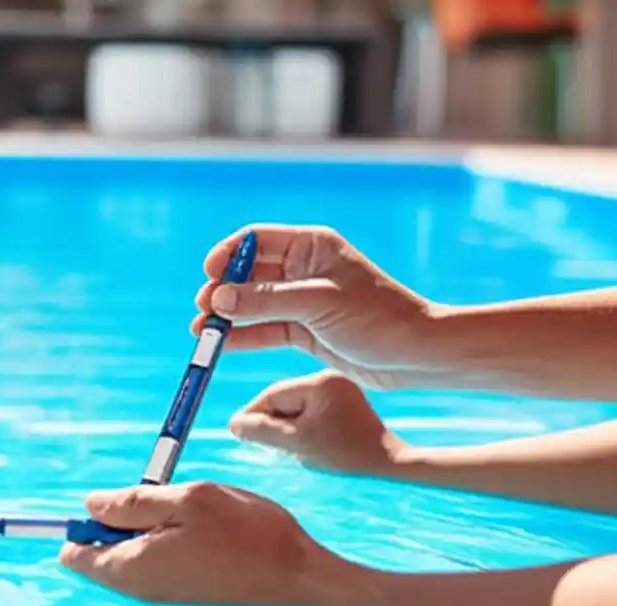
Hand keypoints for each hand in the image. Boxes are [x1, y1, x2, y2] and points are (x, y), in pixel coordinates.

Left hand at [59, 482, 347, 605]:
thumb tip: (89, 504)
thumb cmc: (245, 532)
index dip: (85, 521)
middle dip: (117, 518)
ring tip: (189, 511)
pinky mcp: (181, 588)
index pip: (73, 553)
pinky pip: (154, 558)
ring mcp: (161, 591)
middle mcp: (139, 587)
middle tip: (163, 499)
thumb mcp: (186, 499)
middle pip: (99, 551)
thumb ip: (132, 503)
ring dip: (146, 524)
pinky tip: (201, 525)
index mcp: (131, 567)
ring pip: (129, 551)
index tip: (120, 498)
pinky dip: (165, 536)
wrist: (297, 573)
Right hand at [192, 224, 437, 389]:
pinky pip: (263, 329)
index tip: (209, 274)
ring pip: (252, 304)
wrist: (416, 354)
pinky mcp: (304, 331)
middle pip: (248, 273)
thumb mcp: (317, 304)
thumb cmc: (377, 318)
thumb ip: (265, 300)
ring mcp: (302, 301)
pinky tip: (221, 346)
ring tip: (201, 332)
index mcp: (312, 246)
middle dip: (222, 291)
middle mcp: (303, 269)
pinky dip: (242, 337)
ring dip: (226, 317)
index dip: (228, 254)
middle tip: (202, 310)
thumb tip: (217, 298)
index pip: (256, 239)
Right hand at [228, 370, 405, 475]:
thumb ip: (262, 431)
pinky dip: (303, 428)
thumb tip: (234, 424)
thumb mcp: (298, 443)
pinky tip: (308, 447)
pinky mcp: (345, 403)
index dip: (253, 416)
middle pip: (282, 400)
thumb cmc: (346, 455)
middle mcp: (329, 378)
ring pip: (295, 407)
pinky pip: (311, 411)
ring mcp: (339, 389)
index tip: (240, 435)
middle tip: (265, 447)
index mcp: (319, 382)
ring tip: (293, 451)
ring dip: (287, 428)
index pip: (272, 395)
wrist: (391, 465)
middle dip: (272, 424)